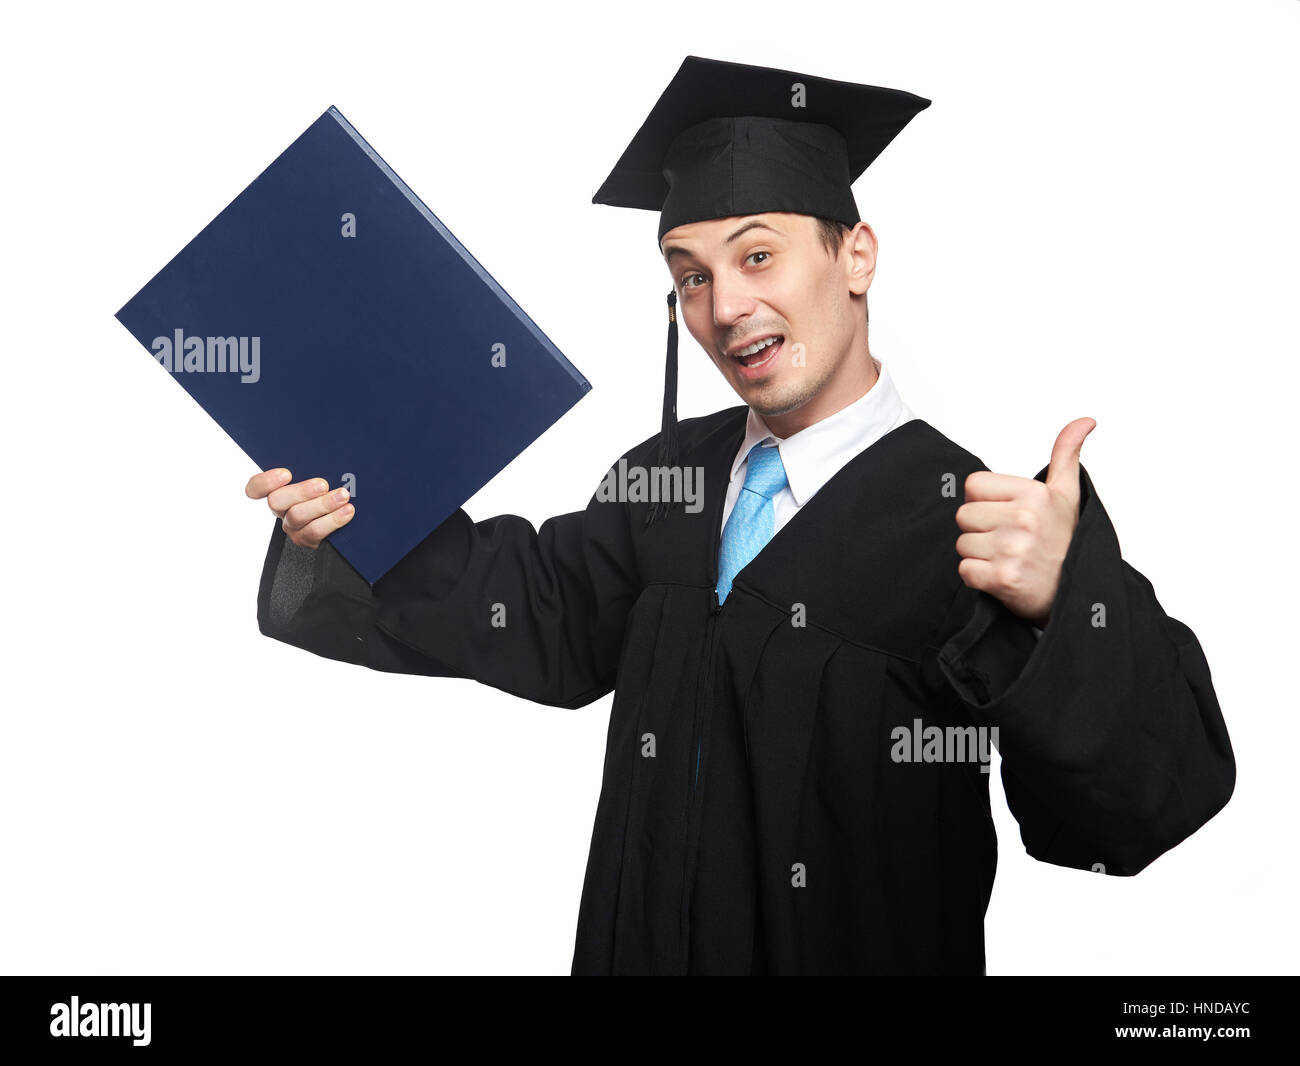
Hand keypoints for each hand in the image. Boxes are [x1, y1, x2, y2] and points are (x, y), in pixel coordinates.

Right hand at [245, 468, 353, 548]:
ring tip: (342, 496)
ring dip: (323, 504)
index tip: (286, 474)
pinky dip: (334, 519)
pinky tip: (347, 511)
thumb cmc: (331, 491)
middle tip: (323, 485)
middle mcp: (282, 509)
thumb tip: (325, 454)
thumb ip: (314, 469)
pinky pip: (315, 531)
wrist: (347, 525)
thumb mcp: (320, 478)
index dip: (265, 481)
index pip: (256, 487)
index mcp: (279, 490)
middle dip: (301, 491)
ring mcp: (293, 526)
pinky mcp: (306, 540)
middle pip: (276, 501)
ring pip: (298, 515)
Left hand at [954, 418, 1095, 626]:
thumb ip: (1066, 454)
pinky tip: (1000, 575)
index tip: (1004, 514)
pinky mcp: (1003, 579)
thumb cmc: (1065, 541)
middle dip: (979, 530)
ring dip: (978, 555)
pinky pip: (964, 571)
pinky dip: (977, 577)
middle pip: (963, 516)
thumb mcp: (1067, 494)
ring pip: (962, 544)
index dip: (982, 501)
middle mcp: (1023, 519)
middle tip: (1006, 540)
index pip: (973, 485)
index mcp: (1034, 494)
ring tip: (1006, 558)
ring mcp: (1012, 550)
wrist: (1076, 592)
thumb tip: (1085, 420)